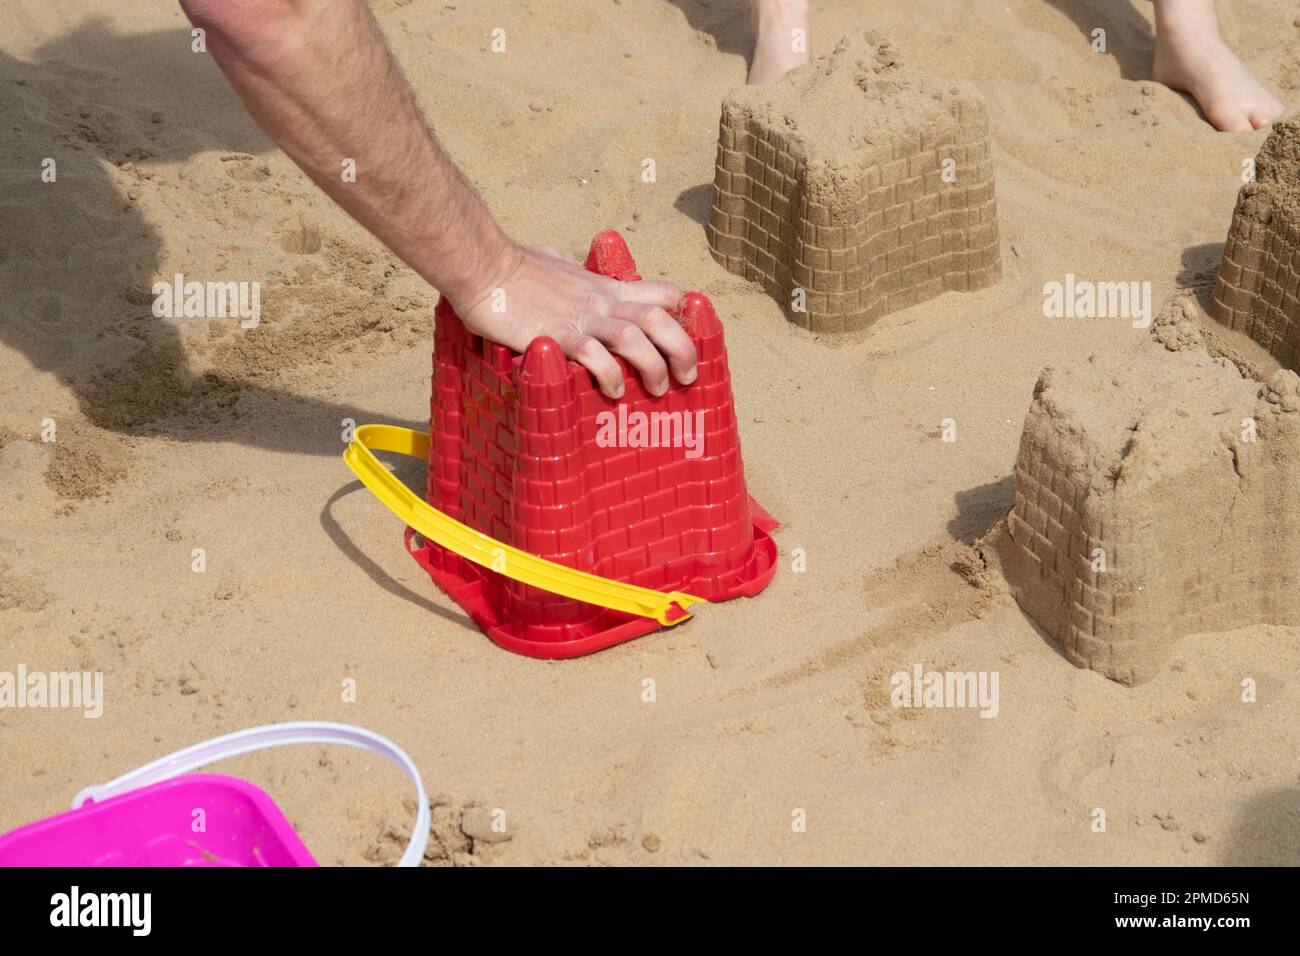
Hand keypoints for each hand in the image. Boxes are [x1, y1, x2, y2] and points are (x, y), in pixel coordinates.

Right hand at [455, 244, 697, 398]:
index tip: (685, 336)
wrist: (484, 266)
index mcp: (604, 287)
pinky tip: (615, 391)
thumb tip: (555, 261)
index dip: (682, 314)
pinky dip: (612, 375)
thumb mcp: (551, 261)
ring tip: (658, 390)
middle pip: (660, 318)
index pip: (660, 292)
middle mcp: (600, 302)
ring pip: (635, 338)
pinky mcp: (557, 335)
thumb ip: (564, 267)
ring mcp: (581, 318)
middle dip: (683, 349)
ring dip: (654, 367)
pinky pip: (595, 356)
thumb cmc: (513, 266)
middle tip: (688, 376)